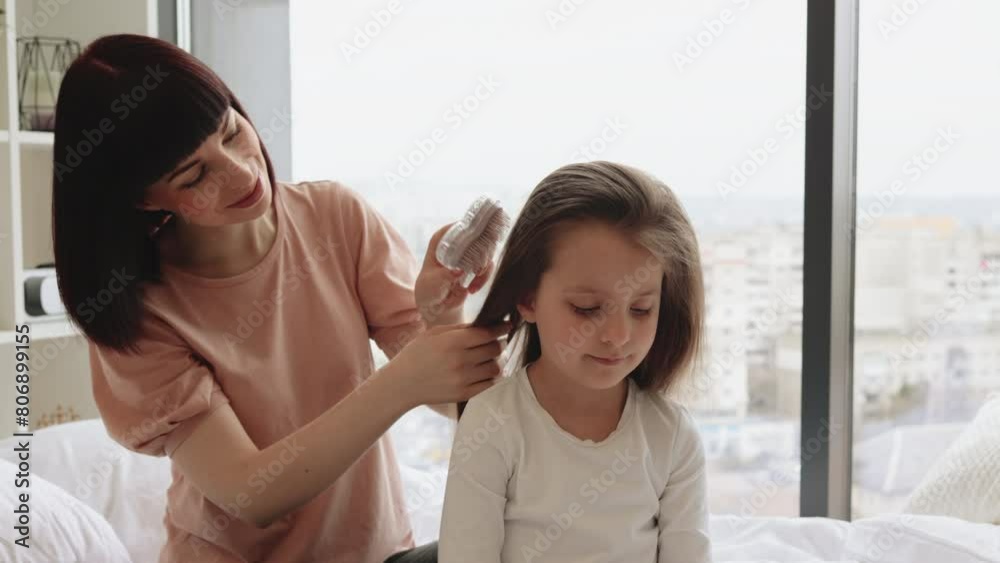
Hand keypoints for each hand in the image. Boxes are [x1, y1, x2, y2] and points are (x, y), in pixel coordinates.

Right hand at [383, 322, 509, 408]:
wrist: (402, 384)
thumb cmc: (417, 354)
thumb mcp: (434, 334)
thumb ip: (460, 329)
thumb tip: (485, 324)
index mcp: (452, 342)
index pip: (486, 333)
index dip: (500, 328)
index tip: (506, 325)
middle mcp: (459, 361)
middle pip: (494, 349)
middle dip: (495, 344)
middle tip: (490, 343)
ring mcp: (462, 379)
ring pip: (495, 367)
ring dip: (493, 361)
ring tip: (483, 359)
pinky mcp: (463, 394)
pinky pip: (489, 384)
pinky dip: (489, 377)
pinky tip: (481, 372)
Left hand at [414, 222, 494, 322]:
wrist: (436, 305)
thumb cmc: (429, 288)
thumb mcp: (433, 282)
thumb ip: (445, 275)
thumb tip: (459, 271)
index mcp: (440, 240)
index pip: (457, 227)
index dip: (469, 230)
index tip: (477, 241)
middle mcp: (455, 244)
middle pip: (476, 236)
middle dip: (481, 252)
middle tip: (477, 268)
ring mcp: (467, 254)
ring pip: (485, 251)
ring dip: (483, 268)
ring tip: (473, 283)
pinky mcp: (476, 266)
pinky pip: (487, 266)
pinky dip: (483, 278)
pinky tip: (472, 289)